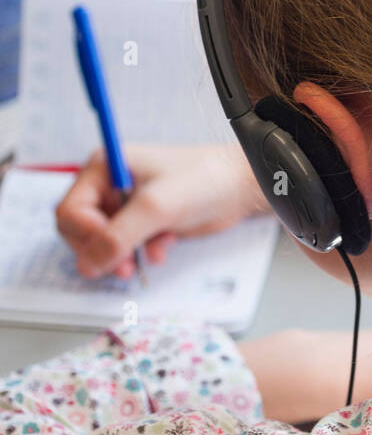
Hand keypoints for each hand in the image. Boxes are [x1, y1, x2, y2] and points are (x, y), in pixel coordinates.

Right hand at [55, 143, 266, 278]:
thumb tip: (88, 265)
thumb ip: (118, 236)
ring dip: (121, 256)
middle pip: (79, 231)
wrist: (239, 187)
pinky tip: (162, 248)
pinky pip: (125, 248)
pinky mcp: (143, 222)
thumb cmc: (203, 180)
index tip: (113, 246)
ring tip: (144, 261)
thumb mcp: (157, 207)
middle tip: (125, 267)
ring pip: (102, 244)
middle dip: (101, 251)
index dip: (86, 235)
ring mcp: (125, 205)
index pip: (70, 211)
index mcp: (103, 167)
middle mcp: (108, 185)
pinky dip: (140, 254)